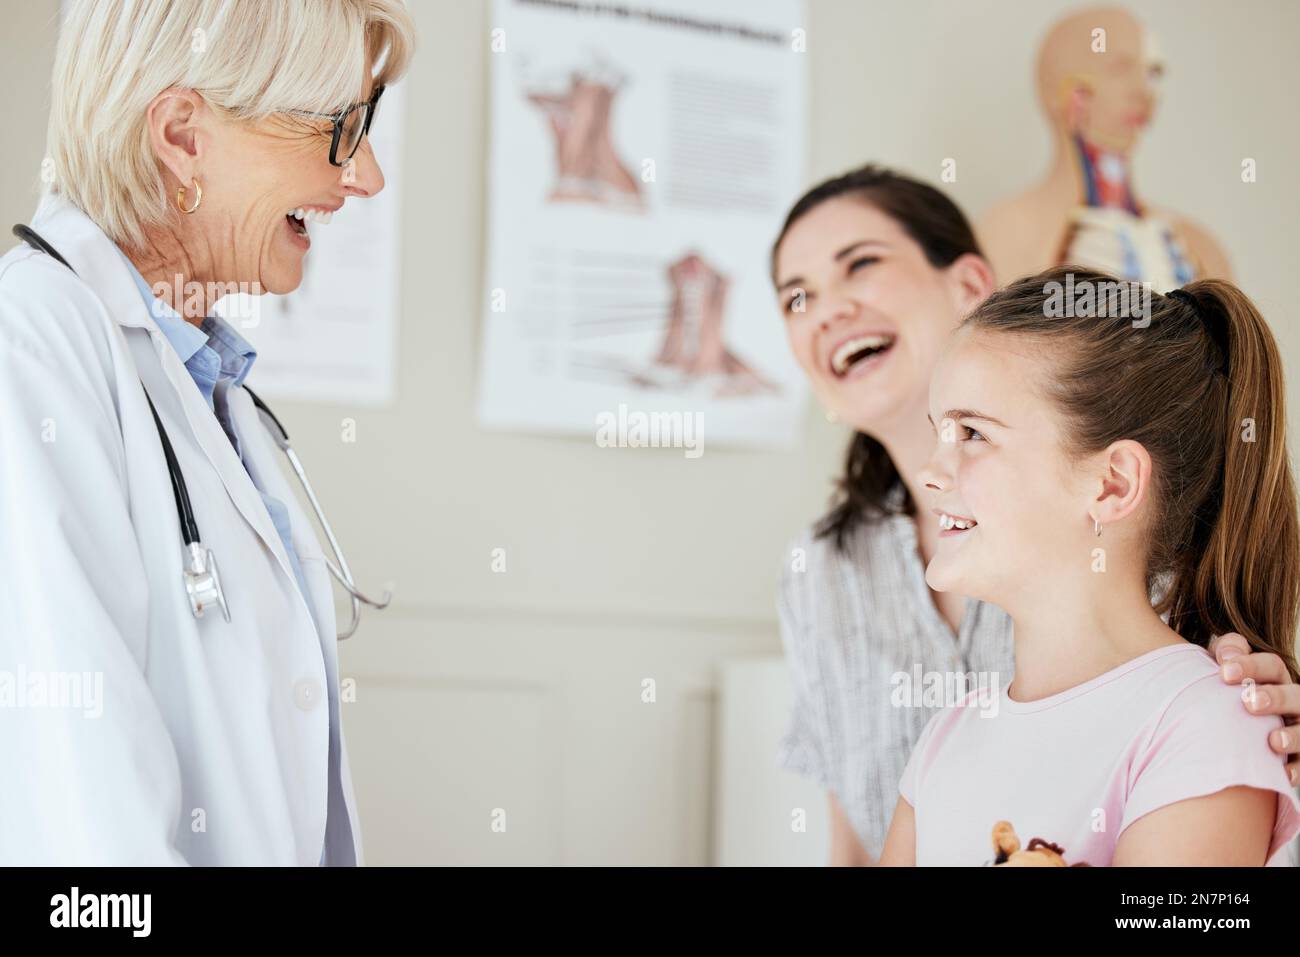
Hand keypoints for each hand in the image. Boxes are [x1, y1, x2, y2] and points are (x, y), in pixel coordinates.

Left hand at [1212, 632, 1298, 785]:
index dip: (1250, 666)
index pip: (1272, 666)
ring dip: (1293, 736)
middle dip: (1275, 698)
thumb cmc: (1229, 693)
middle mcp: (1294, 702)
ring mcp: (1299, 729)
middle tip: (1249, 701)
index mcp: (1275, 679)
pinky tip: (1283, 774)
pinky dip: (1297, 770)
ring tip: (1273, 741)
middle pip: (1295, 696)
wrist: (1237, 729)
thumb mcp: (1230, 669)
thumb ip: (1228, 652)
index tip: (1223, 672)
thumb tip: (1226, 655)